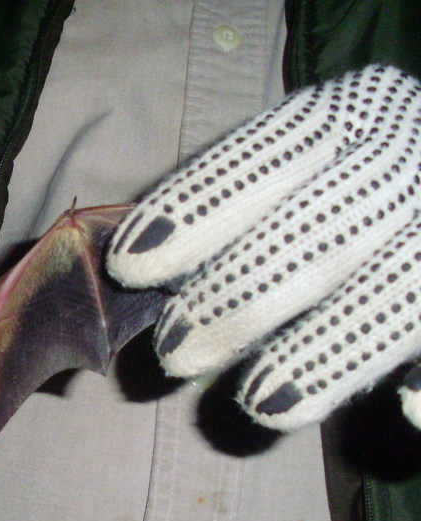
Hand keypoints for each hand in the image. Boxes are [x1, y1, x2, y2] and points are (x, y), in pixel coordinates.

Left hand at [108, 64, 420, 430]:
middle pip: (332, 221)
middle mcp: (417, 153)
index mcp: (361, 110)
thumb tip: (133, 268)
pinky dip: (413, 370)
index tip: (130, 265)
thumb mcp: (290, 179)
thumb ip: (228, 210)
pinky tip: (397, 409)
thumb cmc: (332, 195)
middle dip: (246, 293)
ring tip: (261, 403)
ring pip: (401, 283)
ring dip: (328, 347)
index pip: (279, 148)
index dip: (203, 206)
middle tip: (176, 352)